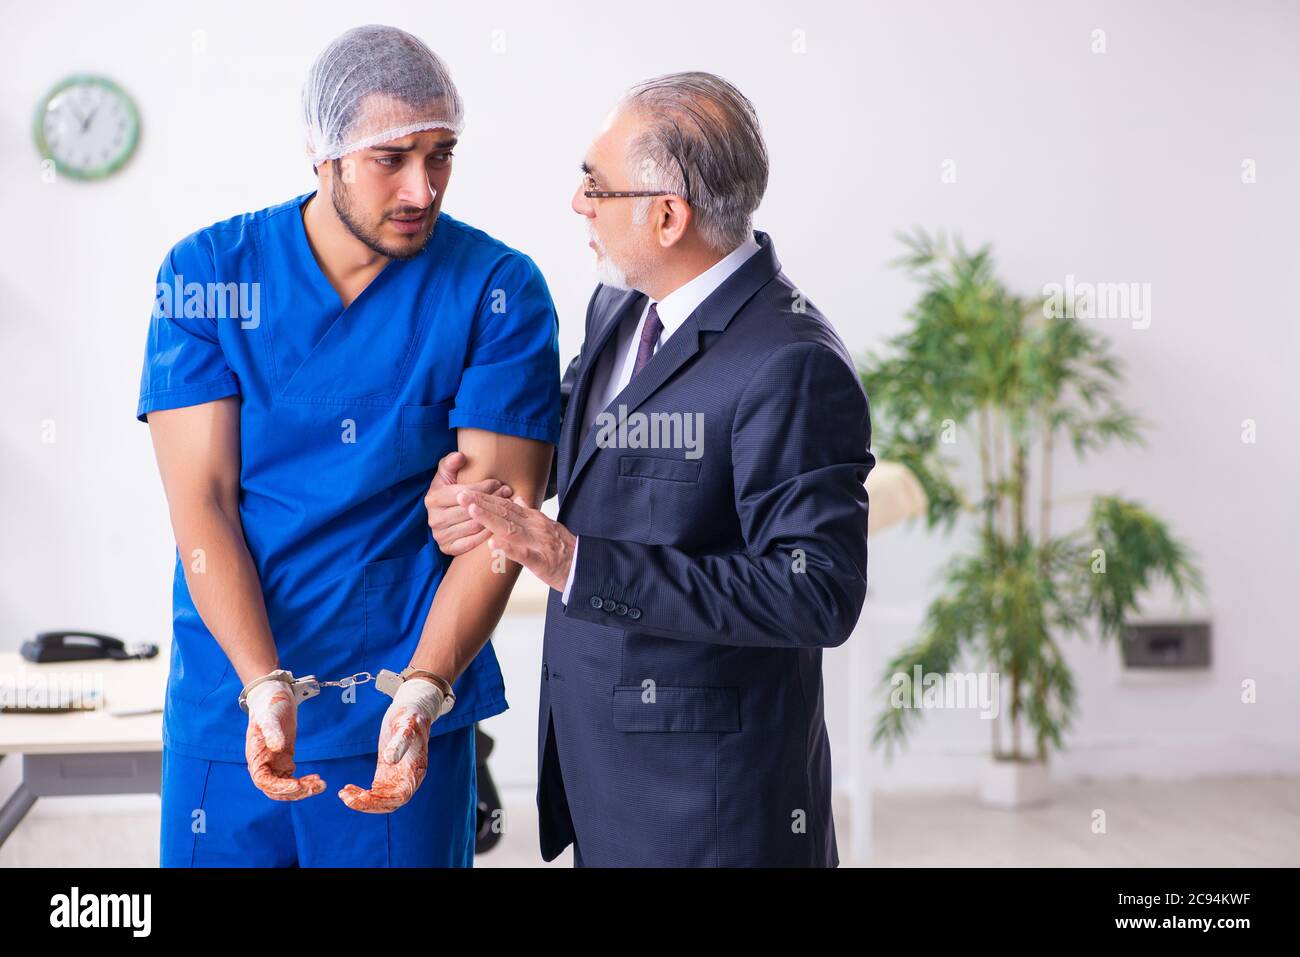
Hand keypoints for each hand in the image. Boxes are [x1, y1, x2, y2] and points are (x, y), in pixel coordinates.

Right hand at [244, 678, 326, 800]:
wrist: (275, 695)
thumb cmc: (269, 705)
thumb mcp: (270, 716)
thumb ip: (272, 732)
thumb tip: (276, 748)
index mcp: (255, 757)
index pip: (263, 781)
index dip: (279, 787)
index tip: (297, 785)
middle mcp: (263, 764)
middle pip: (276, 790)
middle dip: (295, 792)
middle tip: (316, 787)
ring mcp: (274, 764)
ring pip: (286, 787)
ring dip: (302, 790)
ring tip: (321, 784)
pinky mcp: (284, 760)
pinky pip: (293, 779)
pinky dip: (304, 782)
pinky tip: (317, 779)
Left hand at [337, 678, 444, 812]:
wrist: (411, 710)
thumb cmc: (411, 716)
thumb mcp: (406, 725)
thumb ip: (400, 742)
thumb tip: (390, 759)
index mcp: (416, 770)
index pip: (401, 796)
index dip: (382, 801)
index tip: (363, 797)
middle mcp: (408, 779)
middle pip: (390, 803)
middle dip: (368, 804)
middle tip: (347, 798)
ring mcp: (397, 778)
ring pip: (381, 800)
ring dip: (362, 802)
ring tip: (343, 794)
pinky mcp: (387, 774)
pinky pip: (375, 792)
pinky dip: (361, 795)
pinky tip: (346, 789)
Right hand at [425, 450, 514, 555]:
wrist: (443, 514)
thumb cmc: (448, 490)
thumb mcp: (447, 473)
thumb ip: (451, 463)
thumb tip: (460, 456)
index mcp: (432, 499)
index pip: (463, 493)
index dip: (483, 487)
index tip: (498, 482)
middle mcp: (433, 519)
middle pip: (470, 510)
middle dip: (492, 500)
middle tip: (508, 493)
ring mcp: (440, 536)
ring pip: (474, 526)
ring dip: (494, 516)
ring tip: (507, 506)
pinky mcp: (448, 548)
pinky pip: (472, 542)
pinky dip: (487, 534)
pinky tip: (498, 524)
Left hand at [457, 489, 575, 591]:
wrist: (586, 568)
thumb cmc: (564, 550)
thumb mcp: (548, 526)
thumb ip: (529, 513)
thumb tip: (515, 498)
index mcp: (534, 519)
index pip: (506, 505)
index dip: (486, 498)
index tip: (467, 491)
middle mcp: (535, 527)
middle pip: (504, 512)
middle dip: (481, 503)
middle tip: (460, 495)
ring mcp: (539, 543)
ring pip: (511, 529)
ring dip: (491, 519)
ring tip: (472, 511)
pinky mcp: (542, 562)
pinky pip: (523, 555)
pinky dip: (508, 548)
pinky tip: (493, 544)